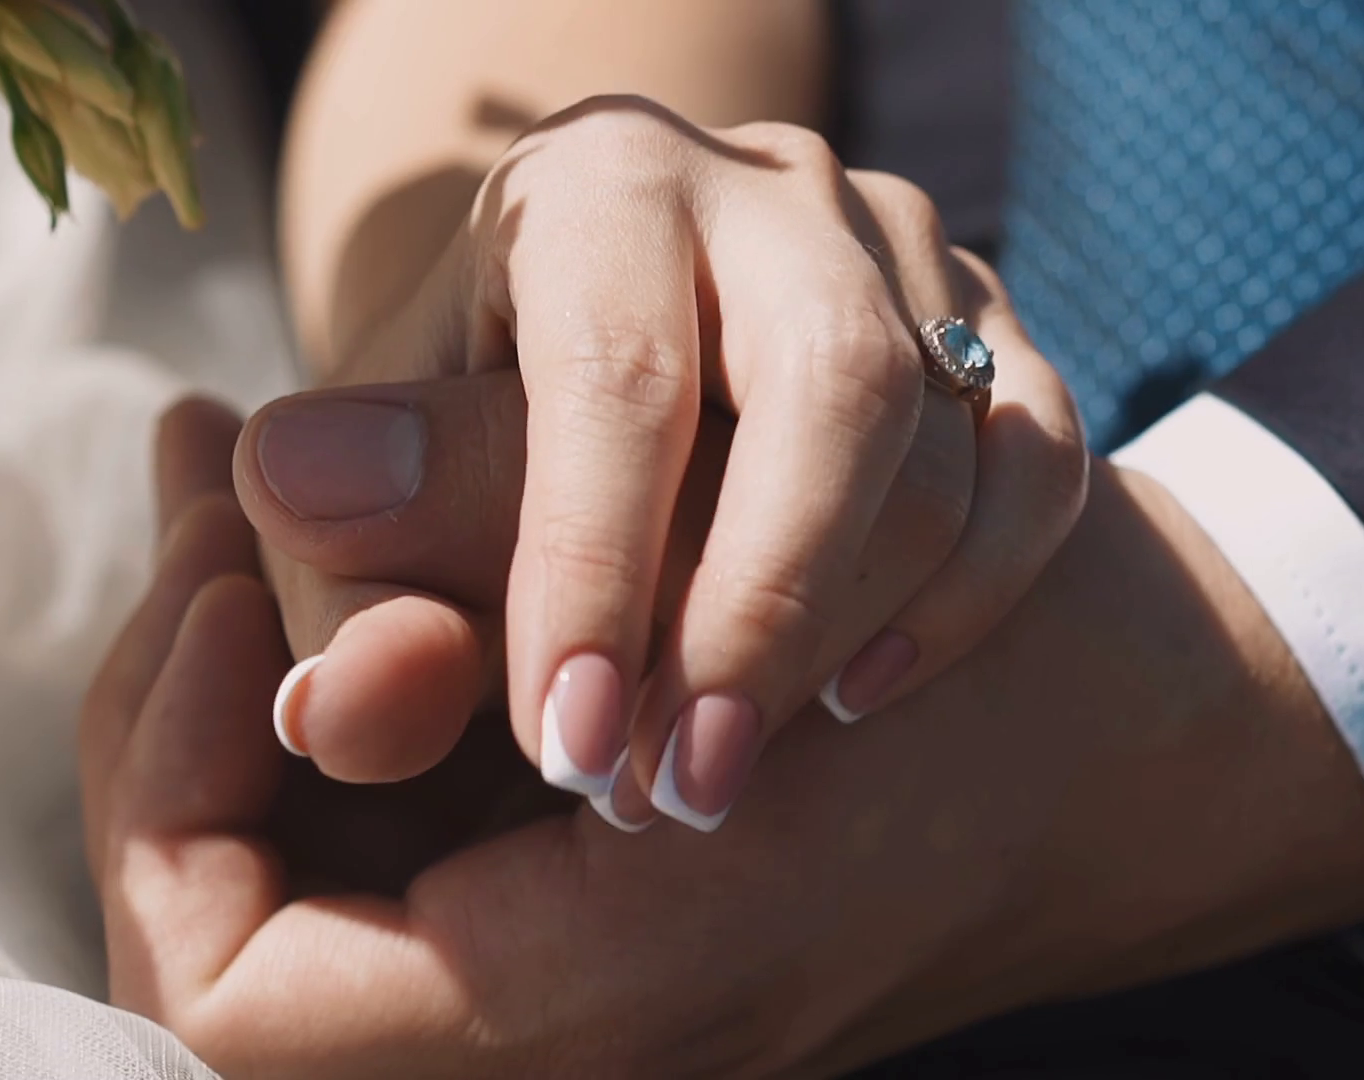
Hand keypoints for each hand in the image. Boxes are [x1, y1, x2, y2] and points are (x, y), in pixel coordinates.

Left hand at [86, 400, 1363, 1077]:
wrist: (1173, 747)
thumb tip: (263, 467)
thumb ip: (494, 513)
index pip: (226, 997)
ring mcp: (621, 1009)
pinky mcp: (643, 945)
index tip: (223, 590)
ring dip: (283, 711)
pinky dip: (372, 720)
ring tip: (269, 525)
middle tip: (206, 527)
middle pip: (250, 950)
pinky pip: (417, 870)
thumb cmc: (1021, 654)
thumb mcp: (762, 542)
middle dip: (198, 725)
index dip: (167, 783)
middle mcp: (602, 1040)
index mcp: (614, 990)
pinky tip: (387, 573)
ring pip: (325, 904)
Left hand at [234, 98, 1088, 830]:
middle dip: (762, 609)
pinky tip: (864, 689)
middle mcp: (767, 188)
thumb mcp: (386, 505)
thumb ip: (364, 606)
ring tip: (735, 761)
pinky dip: (970, 591)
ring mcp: (900, 250)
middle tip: (686, 790)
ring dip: (851, 624)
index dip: (594, 571)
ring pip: (943, 433)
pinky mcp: (993, 326)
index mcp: (595, 185)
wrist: (630, 357)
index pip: (618, 369)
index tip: (568, 751)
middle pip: (829, 382)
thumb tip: (327, 705)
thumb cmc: (471, 450)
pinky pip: (1036, 458)